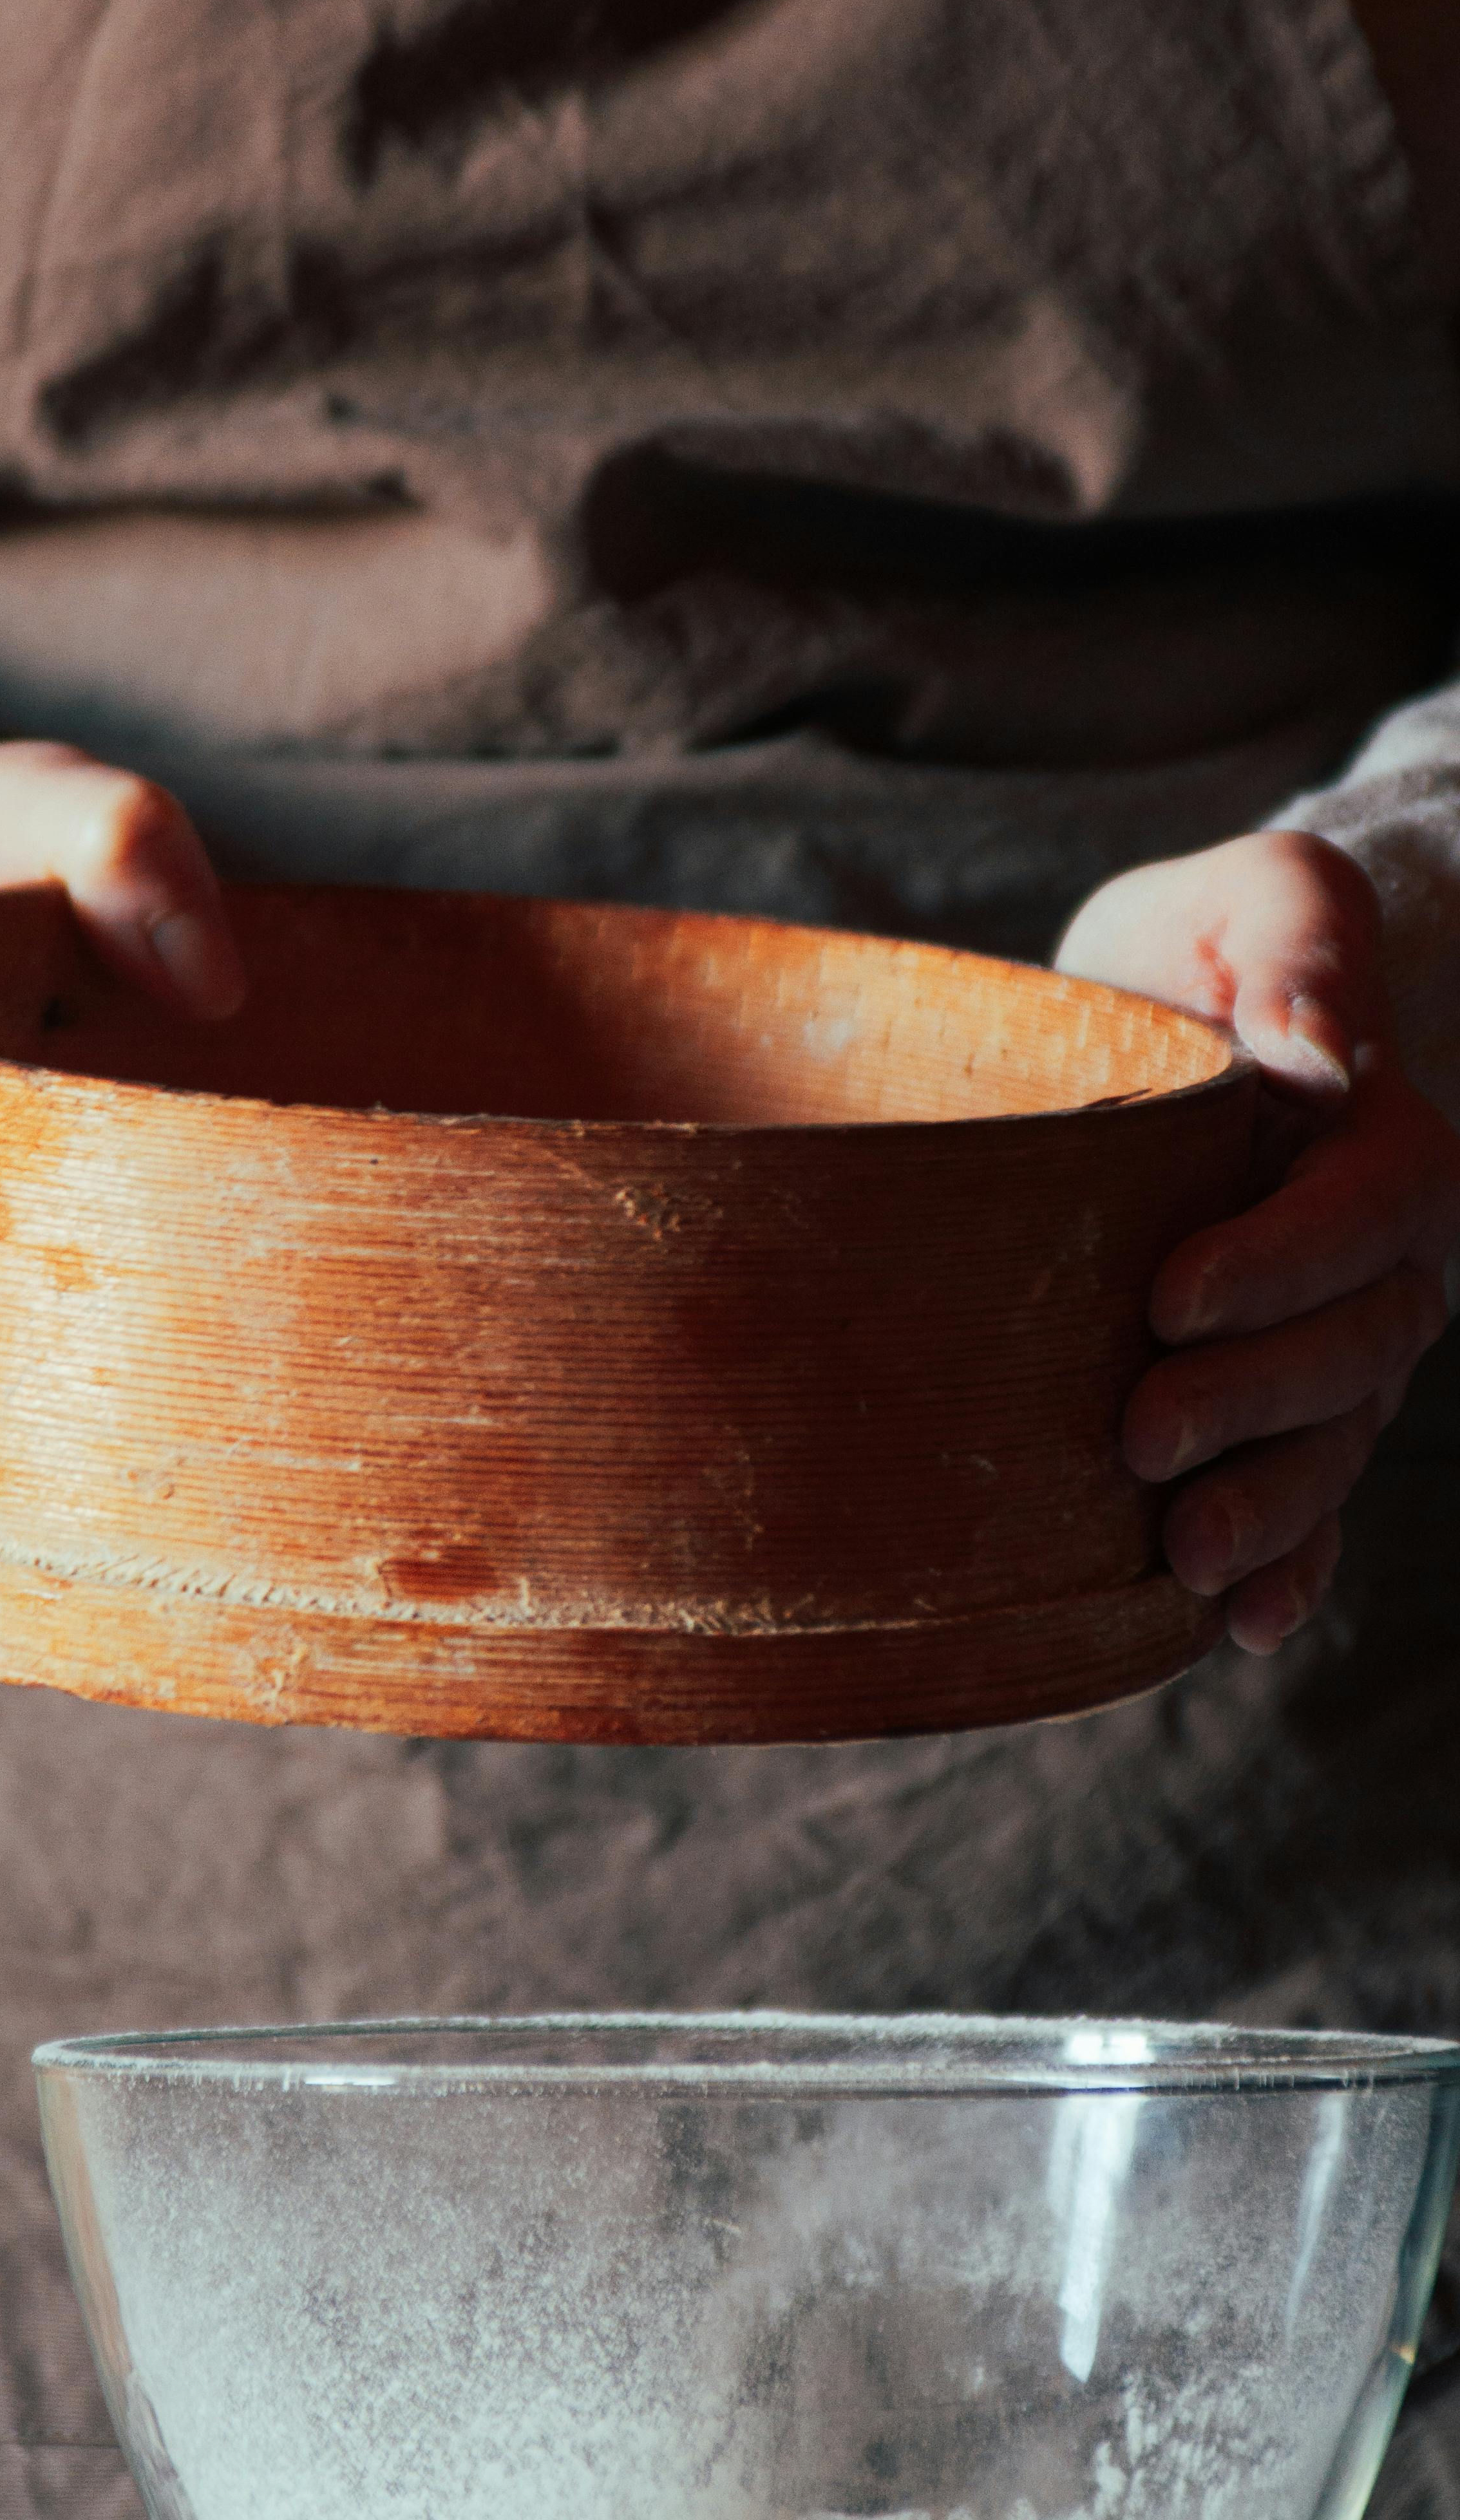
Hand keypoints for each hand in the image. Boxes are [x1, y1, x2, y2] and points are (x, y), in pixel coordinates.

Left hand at [1056, 831, 1459, 1654]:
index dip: (1281, 1265)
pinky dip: (1293, 1564)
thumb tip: (1319, 1058)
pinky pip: (1318, 1500)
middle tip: (1138, 1438)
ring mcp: (1342, 1343)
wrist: (1175, 1013)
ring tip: (1184, 1563)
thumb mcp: (1260, 896)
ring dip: (1271, 1510)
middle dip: (1255, 1404)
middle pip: (1352, 1350)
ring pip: (1336, 1442)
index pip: (1361, 1216)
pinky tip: (1242, 1622)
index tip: (1167, 1299)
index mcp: (1381, 1142)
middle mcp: (1382, 1260)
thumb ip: (1298, 945)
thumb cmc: (1206, 944)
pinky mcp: (1286, 1405)